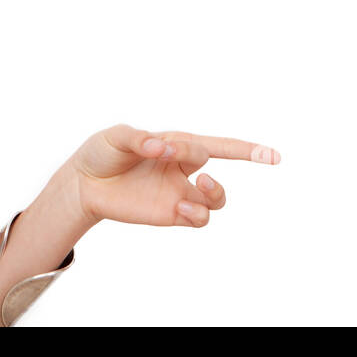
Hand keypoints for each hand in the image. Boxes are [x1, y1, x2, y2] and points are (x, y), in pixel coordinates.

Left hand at [66, 124, 280, 227]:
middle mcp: (183, 167)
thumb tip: (161, 148)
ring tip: (197, 185)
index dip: (248, 150)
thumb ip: (140, 140)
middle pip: (219, 163)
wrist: (83, 184)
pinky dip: (198, 213)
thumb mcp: (115, 138)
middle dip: (212, 156)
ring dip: (214, 192)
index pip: (218, 144)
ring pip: (216, 198)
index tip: (273, 156)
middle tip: (180, 158)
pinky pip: (198, 218)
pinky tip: (182, 207)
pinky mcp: (170, 214)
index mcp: (175, 143)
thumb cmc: (101, 153)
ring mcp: (179, 192)